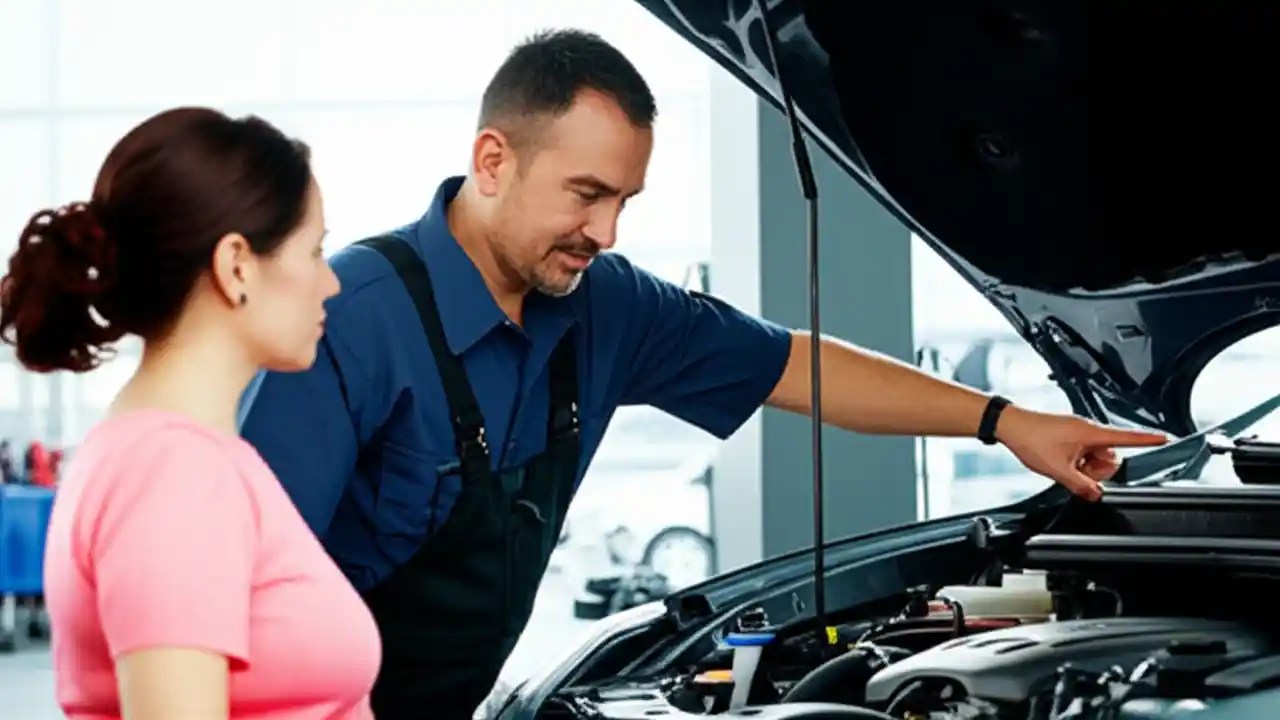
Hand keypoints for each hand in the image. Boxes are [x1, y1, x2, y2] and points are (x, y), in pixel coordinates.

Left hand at [995, 406, 1169, 500]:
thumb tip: (1096, 495)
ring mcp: (1079, 432)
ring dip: (1085, 467)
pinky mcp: (1070, 435)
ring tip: (1064, 464)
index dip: (1149, 440)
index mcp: (1092, 434)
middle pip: (1111, 457)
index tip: (1168, 438)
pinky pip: (1084, 452)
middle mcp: (1089, 430)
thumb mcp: (1058, 470)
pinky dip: (1076, 461)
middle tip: (1076, 471)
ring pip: (1097, 457)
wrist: (1010, 425)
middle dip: (1098, 470)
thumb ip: (1081, 486)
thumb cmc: (1031, 440)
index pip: (1128, 438)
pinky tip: (1059, 461)